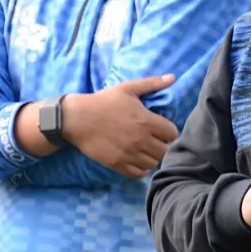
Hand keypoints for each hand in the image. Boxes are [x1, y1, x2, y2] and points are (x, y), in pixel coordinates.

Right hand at [62, 74, 180, 177]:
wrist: (77, 118)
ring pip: (153, 163)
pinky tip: (136, 160)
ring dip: (151, 157)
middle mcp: (141, 139)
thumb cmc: (103, 101)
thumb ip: (152, 84)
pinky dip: (141, 169)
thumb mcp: (128, 88)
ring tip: (145, 150)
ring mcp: (129, 153)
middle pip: (165, 150)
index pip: (172, 134)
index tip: (161, 130)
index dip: (169, 132)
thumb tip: (173, 77)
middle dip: (162, 145)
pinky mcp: (118, 164)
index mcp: (146, 121)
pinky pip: (139, 174)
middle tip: (154, 141)